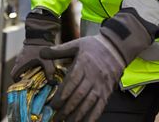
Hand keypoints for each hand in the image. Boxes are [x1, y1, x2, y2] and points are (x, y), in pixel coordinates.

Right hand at [10, 8, 60, 80]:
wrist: (40, 35)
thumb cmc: (41, 48)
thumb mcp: (47, 62)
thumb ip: (50, 73)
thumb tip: (53, 83)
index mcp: (21, 63)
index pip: (13, 75)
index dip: (17, 81)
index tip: (24, 84)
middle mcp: (19, 60)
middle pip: (17, 72)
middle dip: (23, 77)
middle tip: (31, 81)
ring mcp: (21, 55)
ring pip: (20, 66)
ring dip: (26, 71)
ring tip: (35, 74)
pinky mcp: (25, 52)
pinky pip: (24, 61)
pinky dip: (28, 65)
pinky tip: (37, 66)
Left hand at [40, 10, 154, 121]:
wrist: (116, 48)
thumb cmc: (94, 46)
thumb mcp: (76, 44)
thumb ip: (59, 50)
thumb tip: (41, 53)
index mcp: (83, 64)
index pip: (72, 82)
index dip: (63, 94)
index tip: (54, 104)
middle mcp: (92, 76)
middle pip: (79, 95)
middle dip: (67, 108)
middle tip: (56, 117)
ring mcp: (101, 86)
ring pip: (88, 103)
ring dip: (77, 115)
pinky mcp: (107, 92)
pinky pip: (100, 107)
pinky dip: (92, 117)